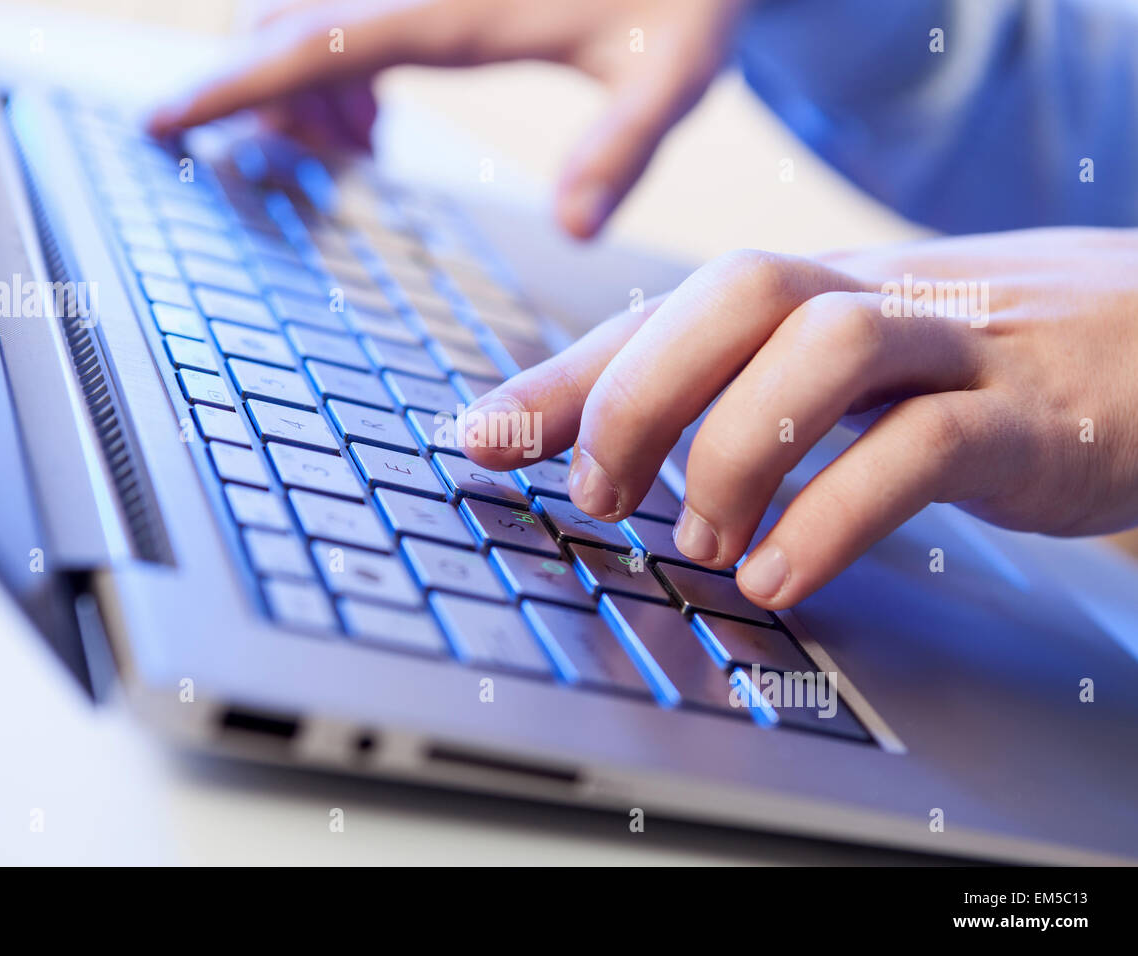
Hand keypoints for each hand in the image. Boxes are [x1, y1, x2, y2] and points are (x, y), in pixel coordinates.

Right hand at [147, 0, 749, 237]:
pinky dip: (331, 61)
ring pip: (300, 15)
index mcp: (448, 8)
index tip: (157, 123)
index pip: (307, 48)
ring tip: (363, 142)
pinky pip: (338, 11)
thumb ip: (623, 148)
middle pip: (281, 26)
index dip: (225, 88)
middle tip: (329, 161)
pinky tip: (379, 106)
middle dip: (268, 96)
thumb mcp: (672, 70)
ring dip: (300, 81)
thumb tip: (578, 232)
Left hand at [461, 228, 1137, 608]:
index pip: (665, 306)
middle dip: (639, 394)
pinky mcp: (1030, 416)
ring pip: (826, 349)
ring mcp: (957, 347)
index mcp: (815, 291)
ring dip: (734, 450)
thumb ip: (736, 396)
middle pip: (736, 292)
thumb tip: (602, 447)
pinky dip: (834, 515)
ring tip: (698, 539)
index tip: (480, 439)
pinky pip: (923, 447)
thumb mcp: (846, 371)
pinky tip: (782, 575)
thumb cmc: (977, 367)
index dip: (563, 373)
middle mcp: (873, 298)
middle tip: (599, 492)